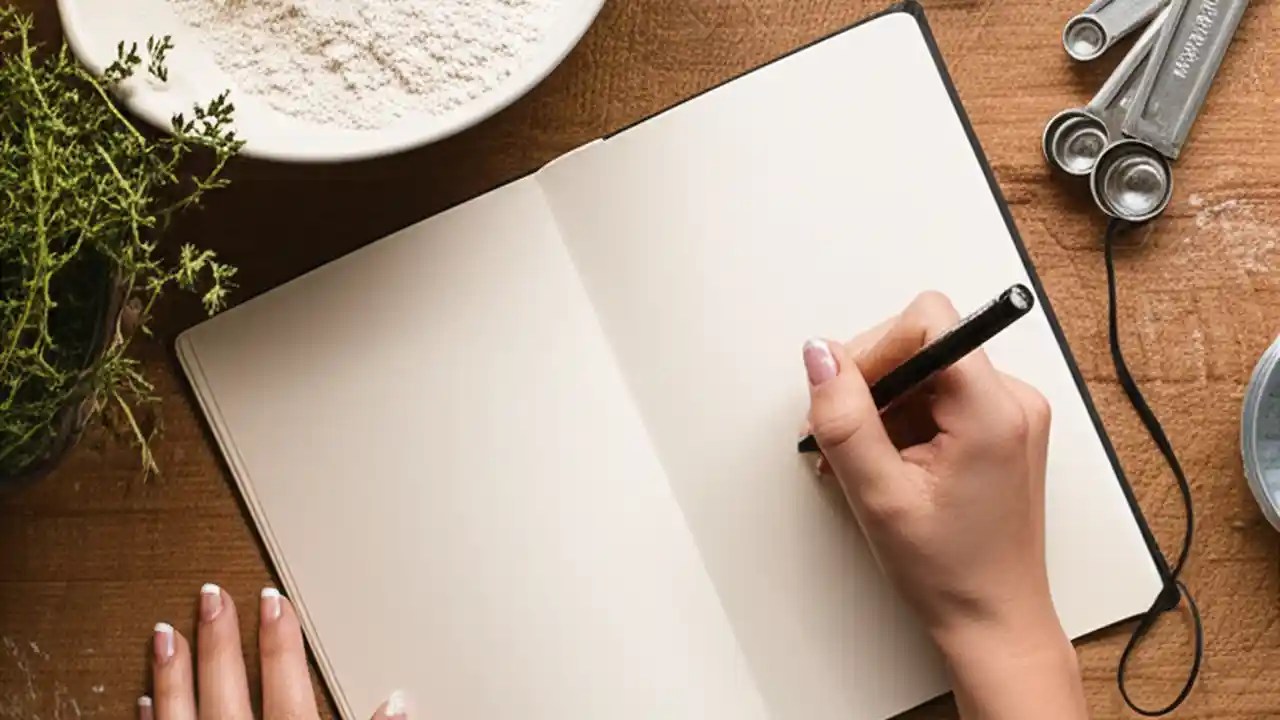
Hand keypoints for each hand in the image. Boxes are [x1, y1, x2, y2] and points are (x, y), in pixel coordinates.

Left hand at [139, 584, 405, 719]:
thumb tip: (399, 704)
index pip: (285, 686)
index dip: (281, 641)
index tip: (272, 600)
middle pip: (225, 689)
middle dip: (218, 640)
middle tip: (210, 596)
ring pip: (180, 714)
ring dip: (172, 672)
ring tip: (164, 632)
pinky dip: (150, 719)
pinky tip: (144, 699)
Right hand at [803, 291, 1084, 718]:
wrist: (993, 621)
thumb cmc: (950, 572)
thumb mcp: (879, 496)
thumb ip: (844, 418)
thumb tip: (819, 355)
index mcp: (994, 410)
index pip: (928, 323)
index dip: (876, 350)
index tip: (848, 397)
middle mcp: (1013, 400)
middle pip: (923, 342)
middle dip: (871, 383)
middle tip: (841, 439)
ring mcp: (1010, 413)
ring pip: (924, 370)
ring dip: (882, 407)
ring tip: (865, 462)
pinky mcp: (999, 428)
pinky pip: (938, 396)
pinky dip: (903, 421)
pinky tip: (889, 463)